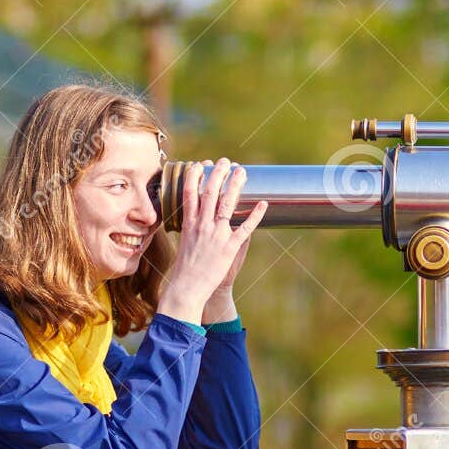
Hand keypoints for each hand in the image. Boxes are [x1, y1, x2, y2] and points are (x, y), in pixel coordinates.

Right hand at [157, 158, 266, 325]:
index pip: (190, 193)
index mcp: (190, 224)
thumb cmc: (185, 267)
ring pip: (227, 205)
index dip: (195, 176)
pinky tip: (263, 204)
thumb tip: (198, 216)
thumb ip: (193, 227)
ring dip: (235, 186)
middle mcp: (202, 226)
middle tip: (225, 161)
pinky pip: (244, 229)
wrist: (187, 288)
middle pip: (210, 193)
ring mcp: (216, 236)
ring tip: (242, 172)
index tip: (200, 164)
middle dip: (218, 174)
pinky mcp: (229, 248)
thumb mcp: (185, 242)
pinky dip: (255, 216)